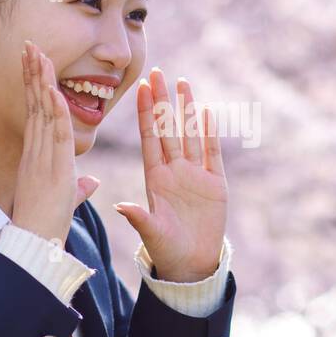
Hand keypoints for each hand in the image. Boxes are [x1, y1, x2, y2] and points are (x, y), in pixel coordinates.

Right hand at [10, 40, 99, 247]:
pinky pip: (53, 135)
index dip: (37, 86)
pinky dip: (52, 111)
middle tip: (29, 45)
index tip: (35, 63)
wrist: (36, 245)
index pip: (38, 113)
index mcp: (39, 156)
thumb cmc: (48, 227)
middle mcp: (37, 152)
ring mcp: (42, 158)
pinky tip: (52, 90)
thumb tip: (92, 182)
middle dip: (33, 74)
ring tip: (37, 54)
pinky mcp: (52, 169)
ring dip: (40, 82)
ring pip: (42, 112)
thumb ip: (78, 188)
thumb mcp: (68, 201)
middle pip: (36, 105)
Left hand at [113, 67, 227, 281]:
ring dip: (186, 109)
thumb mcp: (152, 233)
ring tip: (183, 82)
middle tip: (157, 72)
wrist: (191, 264)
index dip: (145, 113)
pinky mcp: (215, 184)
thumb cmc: (166, 250)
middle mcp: (174, 171)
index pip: (149, 138)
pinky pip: (211, 153)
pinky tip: (206, 112)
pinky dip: (210, 133)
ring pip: (190, 134)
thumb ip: (140, 218)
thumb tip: (120, 206)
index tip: (140, 88)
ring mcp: (195, 175)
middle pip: (168, 128)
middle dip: (162, 101)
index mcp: (155, 179)